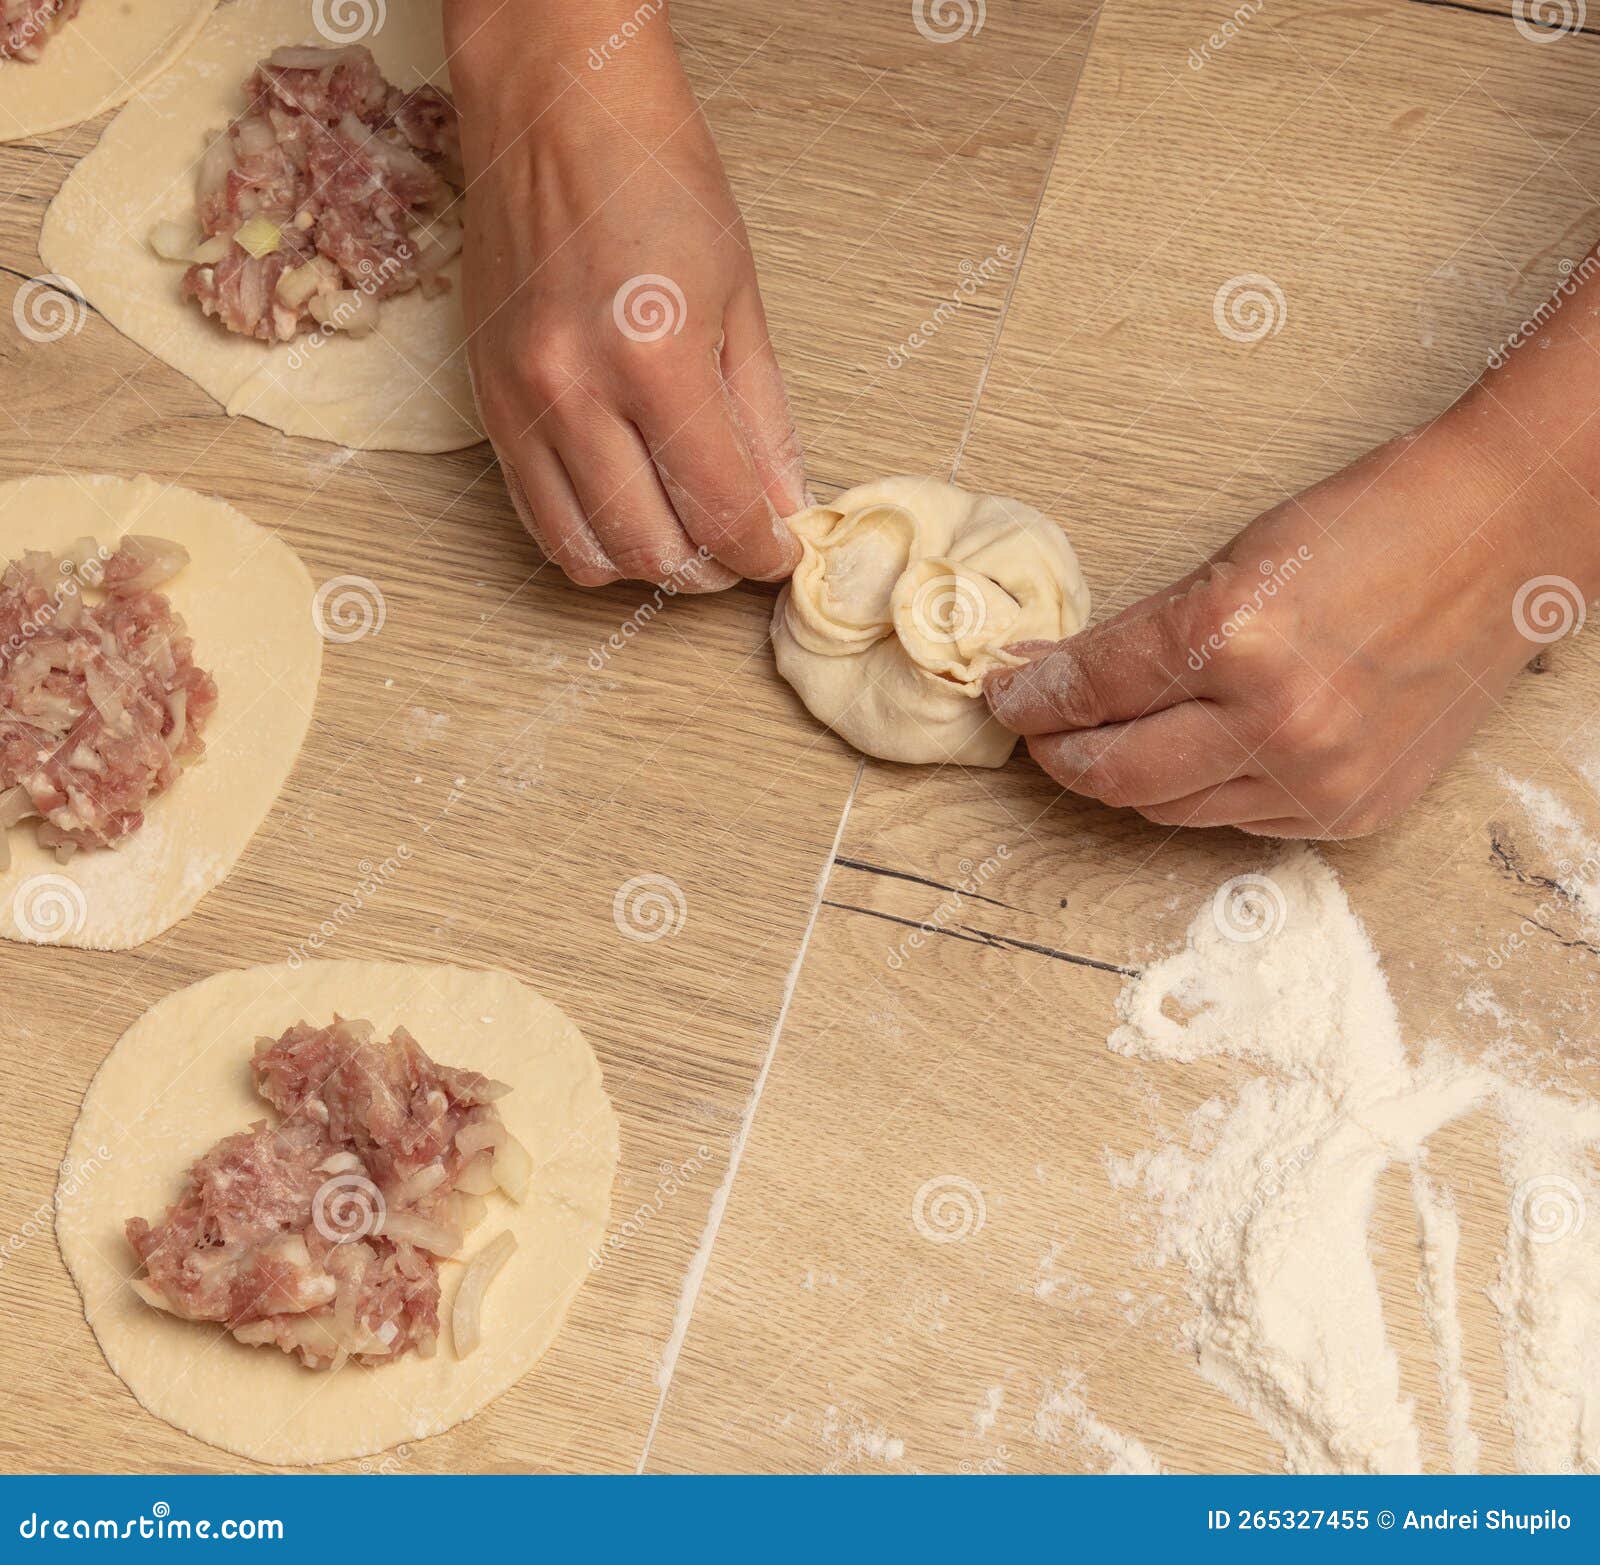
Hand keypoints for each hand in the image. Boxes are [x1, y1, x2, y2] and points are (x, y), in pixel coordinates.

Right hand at [446, 3, 805, 589]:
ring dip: (647, 565)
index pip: (720, 510)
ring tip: (684, 535)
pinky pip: (535, 517)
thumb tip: (783, 506)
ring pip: (586, 553)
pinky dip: (588, 538)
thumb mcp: (741, 297)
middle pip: (653, 549)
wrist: (555, 110)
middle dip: (711, 568)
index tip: (780, 552)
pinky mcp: (486, 404)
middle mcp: (575, 389)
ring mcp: (519, 401)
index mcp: (654, 356)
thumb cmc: (651, 178)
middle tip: (739, 548)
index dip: (762, 552)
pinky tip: (627, 510)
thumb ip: (763, 420)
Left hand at [984, 414, 1599, 837]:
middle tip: (1037, 731)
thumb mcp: (1236, 558)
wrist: (1503, 540)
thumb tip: (1059, 674)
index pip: (1093, 686)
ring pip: (1168, 809)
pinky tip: (1191, 757)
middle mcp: (1275, 721)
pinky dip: (1199, 792)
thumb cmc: (1374, 525)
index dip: (1031, 694)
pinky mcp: (1353, 810)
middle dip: (1058, 752)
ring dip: (1121, 778)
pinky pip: (1237, 820)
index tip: (1004, 691)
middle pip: (1115, 772)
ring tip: (1102, 745)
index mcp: (1233, 636)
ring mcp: (1318, 776)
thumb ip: (1148, 632)